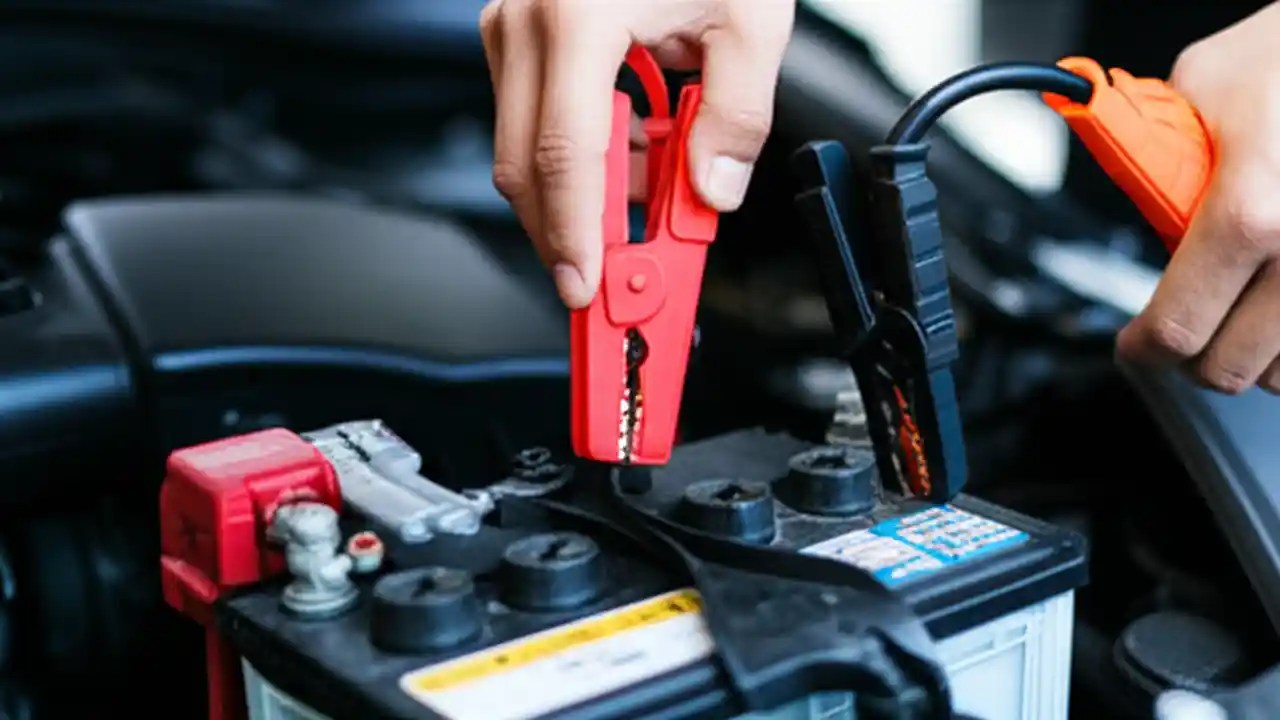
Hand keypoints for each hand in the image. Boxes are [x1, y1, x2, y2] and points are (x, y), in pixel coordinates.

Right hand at [479, 0, 794, 307]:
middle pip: (524, 169)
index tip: (588, 289)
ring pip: (521, 151)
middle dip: (570, 235)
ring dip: (583, 194)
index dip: (575, 236)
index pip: (564, 156)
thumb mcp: (750, 17)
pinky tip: (632, 151)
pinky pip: (531, 119)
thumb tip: (711, 193)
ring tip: (652, 190)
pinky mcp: (516, 32)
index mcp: (579, 16)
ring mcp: (511, 26)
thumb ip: (735, 116)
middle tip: (620, 275)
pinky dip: (580, 155)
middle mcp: (527, 22)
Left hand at [1117, 3, 1279, 393]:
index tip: (1135, 346)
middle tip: (1185, 324)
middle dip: (1193, 354)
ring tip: (1241, 306)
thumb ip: (1155, 159)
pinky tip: (1279, 303)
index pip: (1177, 325)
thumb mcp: (1199, 88)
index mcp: (1251, 207)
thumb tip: (1138, 204)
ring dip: (1255, 352)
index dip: (1142, 347)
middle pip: (1230, 367)